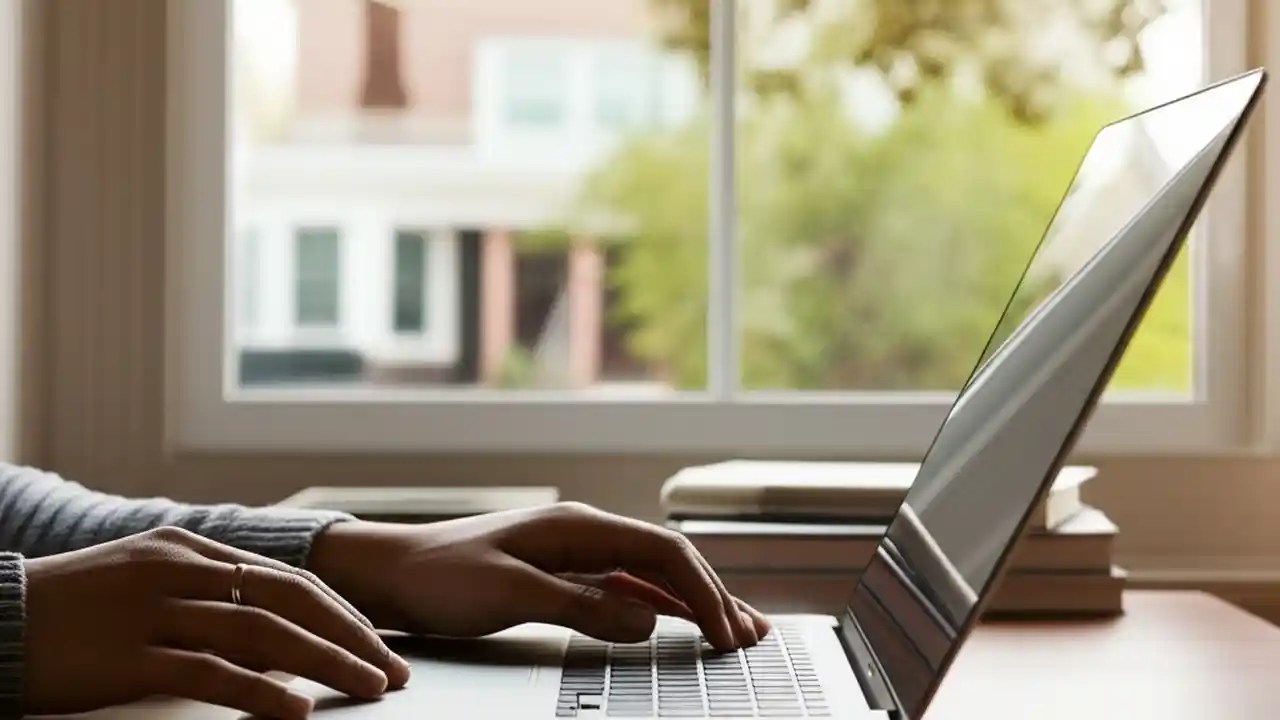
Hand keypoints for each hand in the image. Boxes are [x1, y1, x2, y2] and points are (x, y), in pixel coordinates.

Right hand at [23, 526, 411, 718]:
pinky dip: (258, 692)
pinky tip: (294, 711)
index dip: (340, 613)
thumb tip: (269, 629)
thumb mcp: (146, 583)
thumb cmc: (72, 611)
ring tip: (368, 689)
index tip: (377, 643)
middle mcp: (181, 570)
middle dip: (351, 637)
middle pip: (290, 601)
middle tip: (393, 671)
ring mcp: (155, 611)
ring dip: (325, 663)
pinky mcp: (128, 656)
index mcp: (189, 550)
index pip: (287, 580)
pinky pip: (208, 674)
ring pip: (262, 635)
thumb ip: (205, 594)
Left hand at [308, 503, 769, 650]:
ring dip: (694, 602)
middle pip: (668, 561)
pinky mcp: (564, 576)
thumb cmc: (440, 577)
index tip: (726, 631)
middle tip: (750, 637)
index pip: (662, 553)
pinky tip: (679, 624)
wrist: (391, 572)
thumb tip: (647, 623)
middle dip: (713, 596)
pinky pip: (627, 590)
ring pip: (653, 576)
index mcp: (577, 528)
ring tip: (735, 630)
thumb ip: (580, 606)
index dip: (702, 592)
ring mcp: (576, 554)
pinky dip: (660, 608)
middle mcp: (584, 534)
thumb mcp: (510, 594)